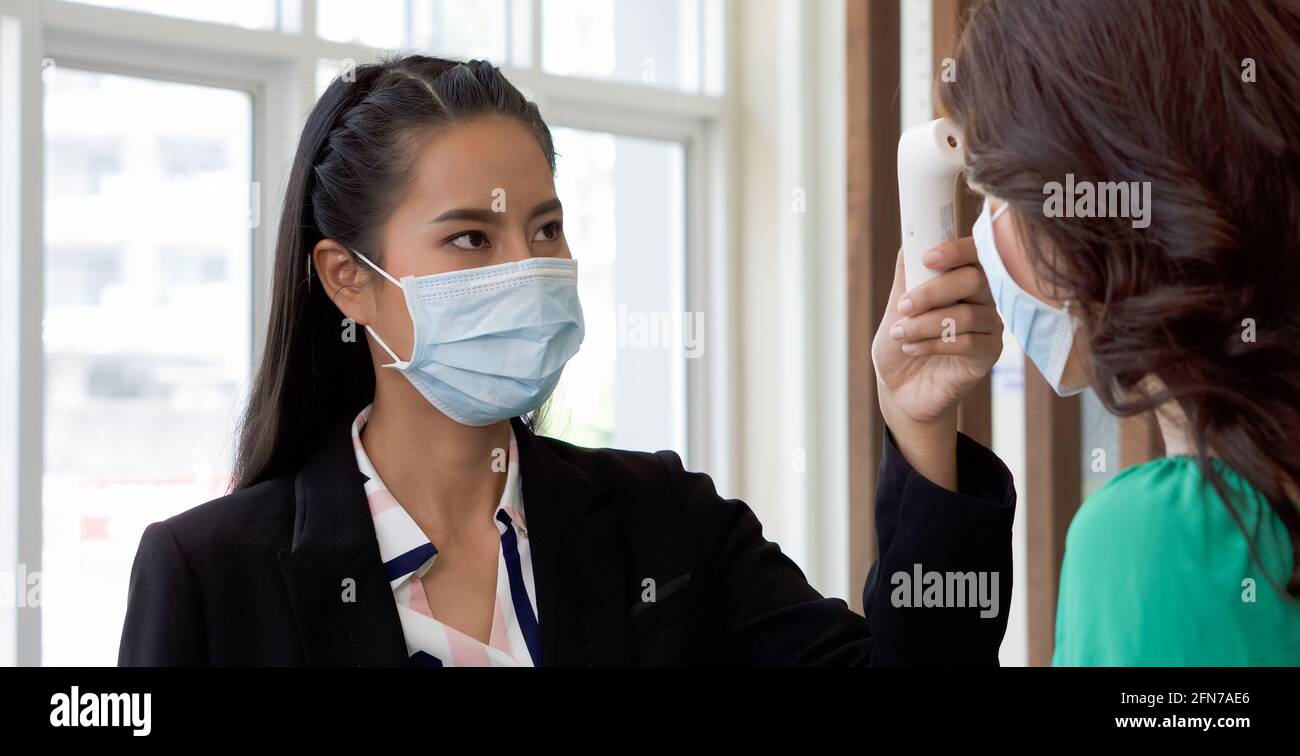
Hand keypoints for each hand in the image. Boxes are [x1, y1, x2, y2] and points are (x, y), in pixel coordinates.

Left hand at [871, 240, 1002, 487]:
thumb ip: (907, 280)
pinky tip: (911, 348)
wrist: (901, 391)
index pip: (974, 253)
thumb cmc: (900, 344)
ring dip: (926, 323)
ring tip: (899, 334)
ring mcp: (988, 326)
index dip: (956, 250)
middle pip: (974, 280)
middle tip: (905, 306)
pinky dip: (932, 344)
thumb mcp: (896, 310)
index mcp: (961, 280)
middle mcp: (982, 298)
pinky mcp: (988, 354)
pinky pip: (968, 342)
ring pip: (966, 314)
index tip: (927, 257)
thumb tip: (910, 245)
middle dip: (934, 291)